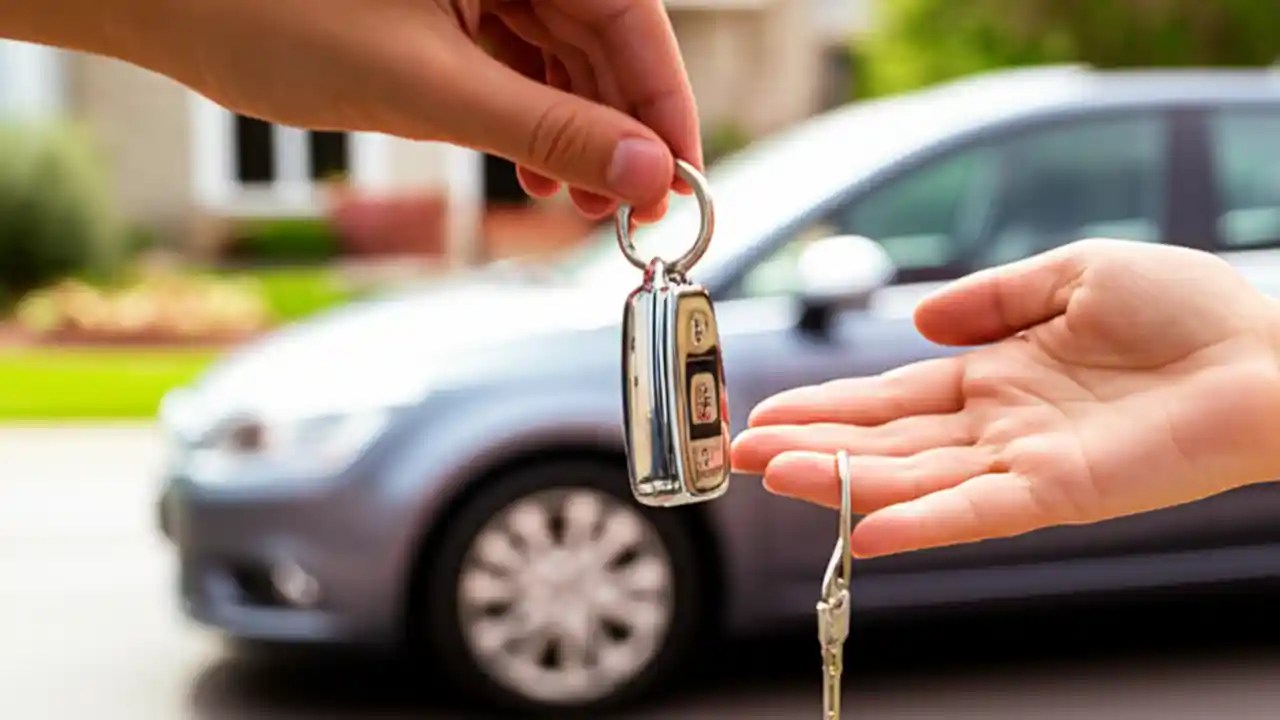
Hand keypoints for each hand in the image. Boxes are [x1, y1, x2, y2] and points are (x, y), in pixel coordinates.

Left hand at [8, 0, 699, 220]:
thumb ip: (546, 128)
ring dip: (578, 125)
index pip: (631, 15)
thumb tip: (647, 173)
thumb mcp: (426, 89)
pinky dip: (531, 108)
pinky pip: (518, 50)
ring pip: (564, 47)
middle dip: (620, 127)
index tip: (680, 181)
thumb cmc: (267, 15)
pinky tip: (532, 164)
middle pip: (606, 34)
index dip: (665, 105)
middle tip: (630, 210)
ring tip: (574, 200)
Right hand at [732, 239, 1279, 558]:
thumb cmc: (1189, 308)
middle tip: (738, 453)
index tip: (764, 411)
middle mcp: (997, 425)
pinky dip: (921, 523)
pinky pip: (977, 511)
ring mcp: (1022, 462)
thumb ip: (991, 298)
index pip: (891, 397)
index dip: (827, 405)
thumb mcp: (1073, 273)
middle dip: (810, 446)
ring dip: (840, 480)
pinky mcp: (1059, 491)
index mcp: (996, 374)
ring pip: (913, 477)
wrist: (1272, 353)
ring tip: (772, 475)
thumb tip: (917, 324)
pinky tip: (865, 530)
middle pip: (885, 442)